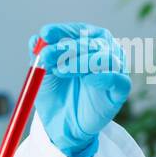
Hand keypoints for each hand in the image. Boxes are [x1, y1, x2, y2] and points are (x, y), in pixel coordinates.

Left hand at [31, 22, 131, 156]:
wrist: (62, 125)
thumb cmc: (55, 95)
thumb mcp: (43, 74)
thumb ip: (40, 57)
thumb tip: (35, 40)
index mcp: (88, 45)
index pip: (80, 30)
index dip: (63, 30)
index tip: (46, 34)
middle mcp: (105, 53)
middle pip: (93, 41)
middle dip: (67, 47)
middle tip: (47, 55)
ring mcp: (114, 71)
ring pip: (106, 57)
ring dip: (81, 61)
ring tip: (60, 70)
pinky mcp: (120, 91)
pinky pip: (118, 79)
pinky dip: (104, 77)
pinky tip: (87, 80)